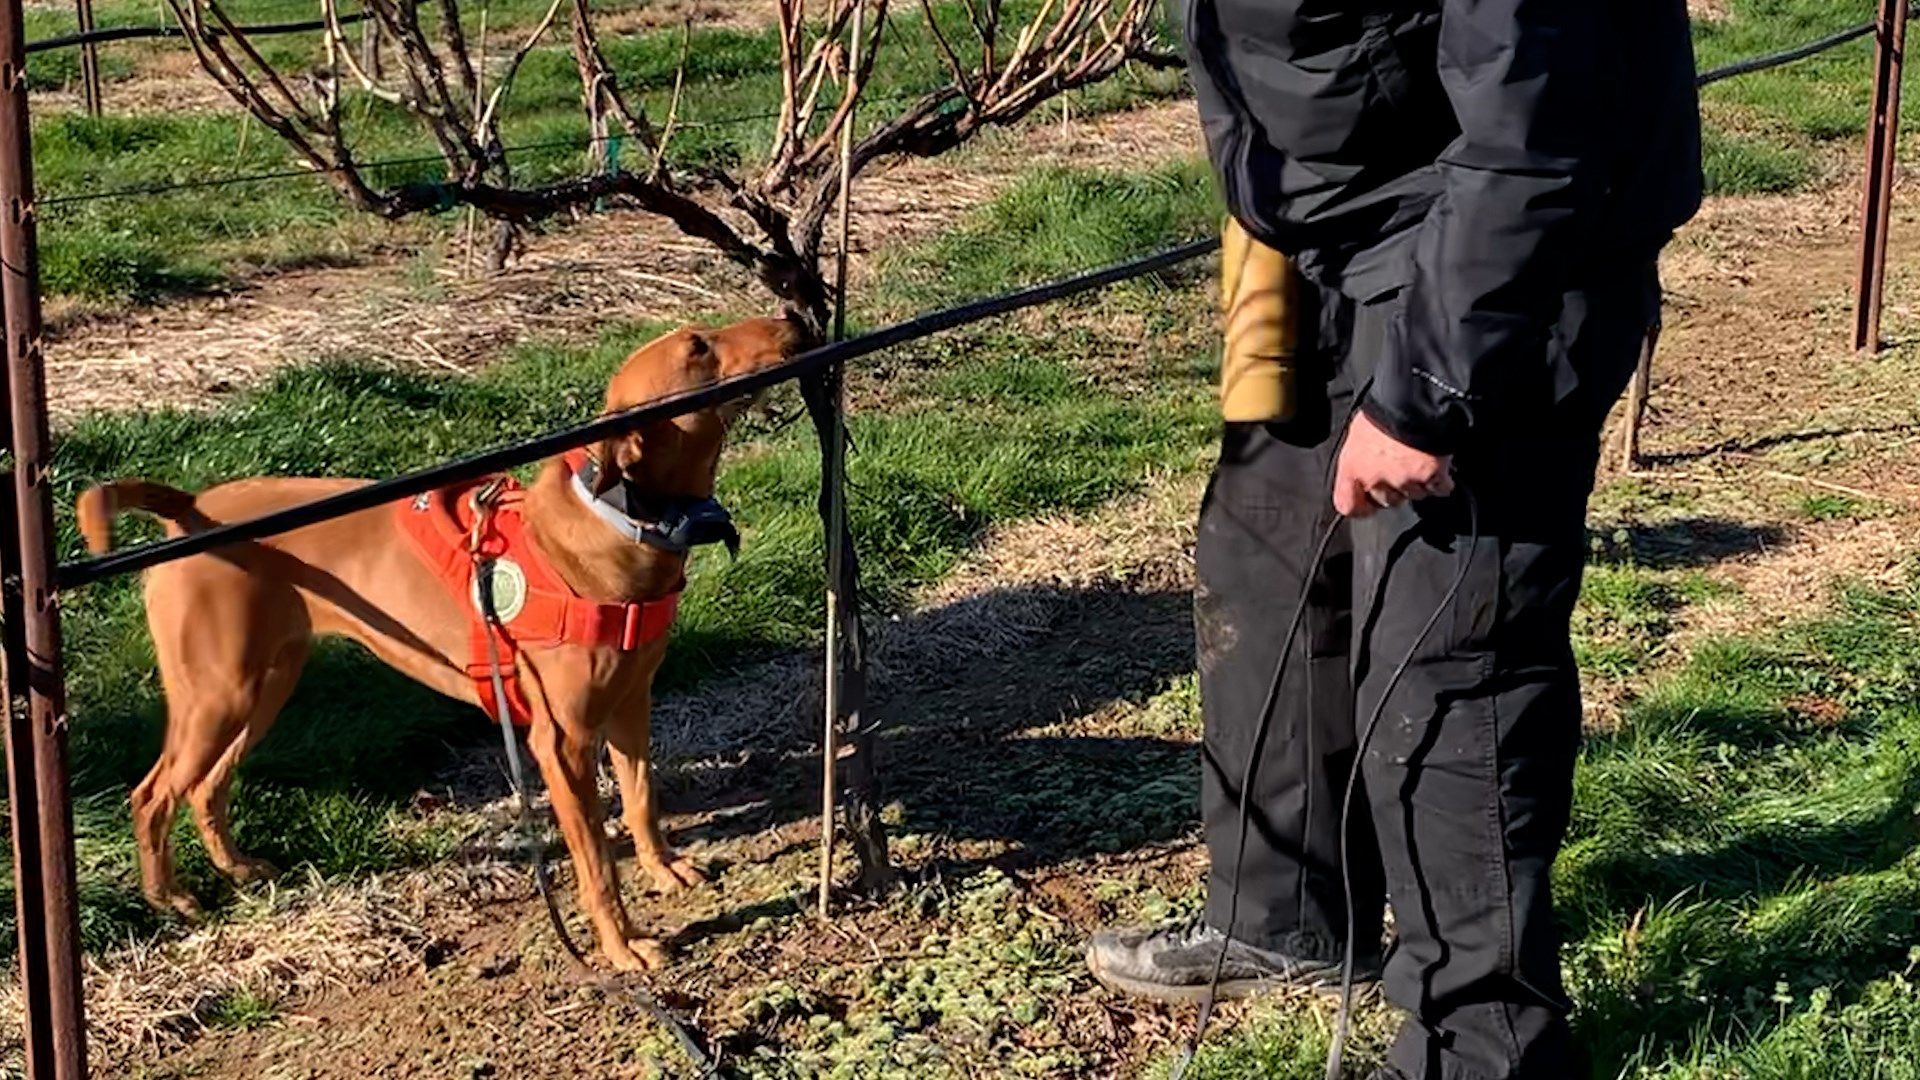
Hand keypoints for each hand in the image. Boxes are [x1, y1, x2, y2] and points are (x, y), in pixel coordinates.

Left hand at [1333, 410, 1453, 517]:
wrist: (1415, 398)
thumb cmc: (1385, 409)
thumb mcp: (1360, 432)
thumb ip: (1360, 457)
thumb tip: (1364, 466)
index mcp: (1352, 466)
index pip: (1347, 504)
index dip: (1360, 507)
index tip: (1368, 505)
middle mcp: (1375, 478)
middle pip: (1386, 501)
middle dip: (1395, 489)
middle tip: (1402, 466)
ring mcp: (1403, 480)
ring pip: (1414, 495)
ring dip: (1419, 482)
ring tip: (1420, 457)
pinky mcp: (1429, 478)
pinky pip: (1439, 489)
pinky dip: (1442, 480)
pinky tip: (1439, 463)